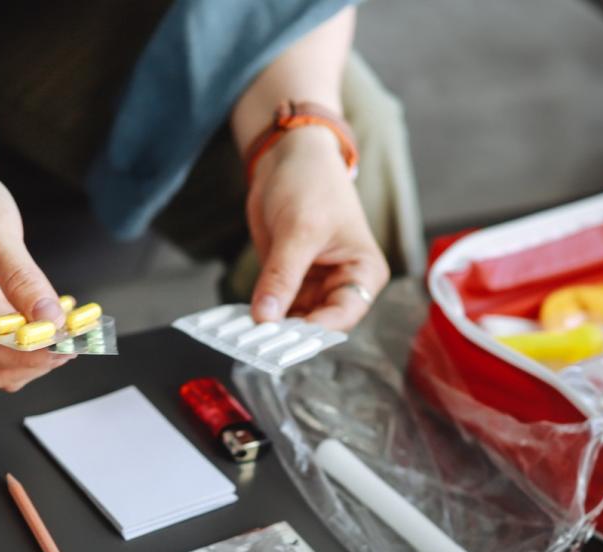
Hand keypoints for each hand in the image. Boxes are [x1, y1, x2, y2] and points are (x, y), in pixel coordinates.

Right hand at [0, 143, 71, 390]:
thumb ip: (22, 279)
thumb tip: (51, 320)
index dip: (27, 354)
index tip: (66, 343)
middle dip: (34, 361)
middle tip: (76, 340)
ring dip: (36, 357)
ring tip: (71, 332)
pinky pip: (5, 345)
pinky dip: (33, 343)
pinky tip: (58, 323)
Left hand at [245, 127, 387, 330]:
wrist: (288, 156)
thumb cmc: (312, 183)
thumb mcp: (299, 229)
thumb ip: (283, 276)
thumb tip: (265, 317)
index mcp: (363, 273)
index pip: (342, 316)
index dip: (312, 331)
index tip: (282, 341)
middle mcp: (342, 285)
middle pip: (316, 323)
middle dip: (287, 334)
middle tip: (256, 344)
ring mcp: (314, 285)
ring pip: (292, 320)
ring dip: (269, 327)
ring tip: (242, 337)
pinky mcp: (288, 280)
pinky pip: (274, 306)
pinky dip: (258, 314)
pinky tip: (239, 322)